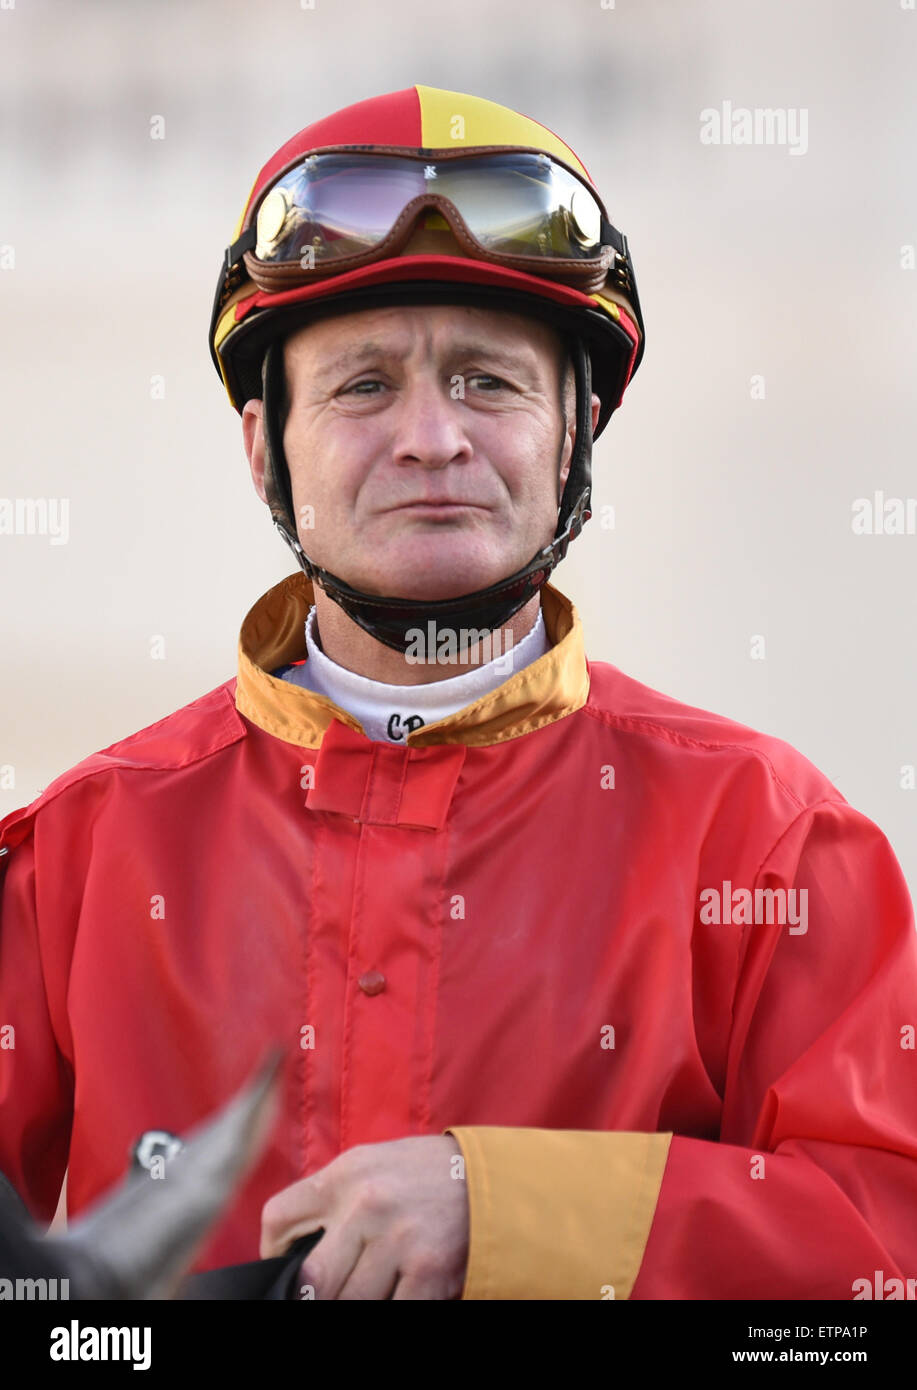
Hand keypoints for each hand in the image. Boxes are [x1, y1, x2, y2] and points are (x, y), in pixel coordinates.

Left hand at [260, 1134, 468, 1299]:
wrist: (491, 1180)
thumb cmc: (422, 1175)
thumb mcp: (371, 1165)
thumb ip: (332, 1198)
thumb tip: (293, 1246)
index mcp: (346, 1174)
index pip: (279, 1217)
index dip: (273, 1252)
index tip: (285, 1267)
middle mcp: (367, 1205)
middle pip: (310, 1278)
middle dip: (316, 1294)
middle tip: (330, 1290)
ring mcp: (398, 1241)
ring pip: (349, 1302)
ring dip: (358, 1301)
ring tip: (374, 1285)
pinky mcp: (428, 1272)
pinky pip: (391, 1312)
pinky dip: (391, 1308)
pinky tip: (398, 1295)